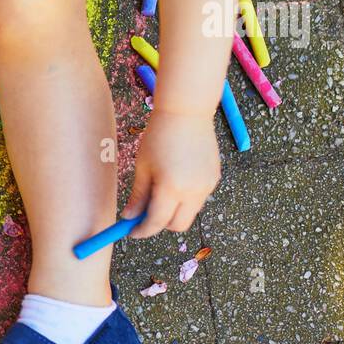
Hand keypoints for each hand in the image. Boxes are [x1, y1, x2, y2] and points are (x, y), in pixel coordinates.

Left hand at [122, 108, 220, 237]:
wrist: (187, 112)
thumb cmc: (159, 136)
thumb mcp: (143, 167)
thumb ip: (138, 195)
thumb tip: (129, 217)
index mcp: (171, 188)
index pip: (157, 222)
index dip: (142, 230)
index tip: (131, 231)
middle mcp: (193, 191)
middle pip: (178, 225)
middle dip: (160, 224)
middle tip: (144, 214)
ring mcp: (207, 185)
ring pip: (189, 213)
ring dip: (173, 211)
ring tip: (159, 190)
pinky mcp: (214, 178)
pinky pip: (198, 199)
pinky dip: (185, 198)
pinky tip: (175, 178)